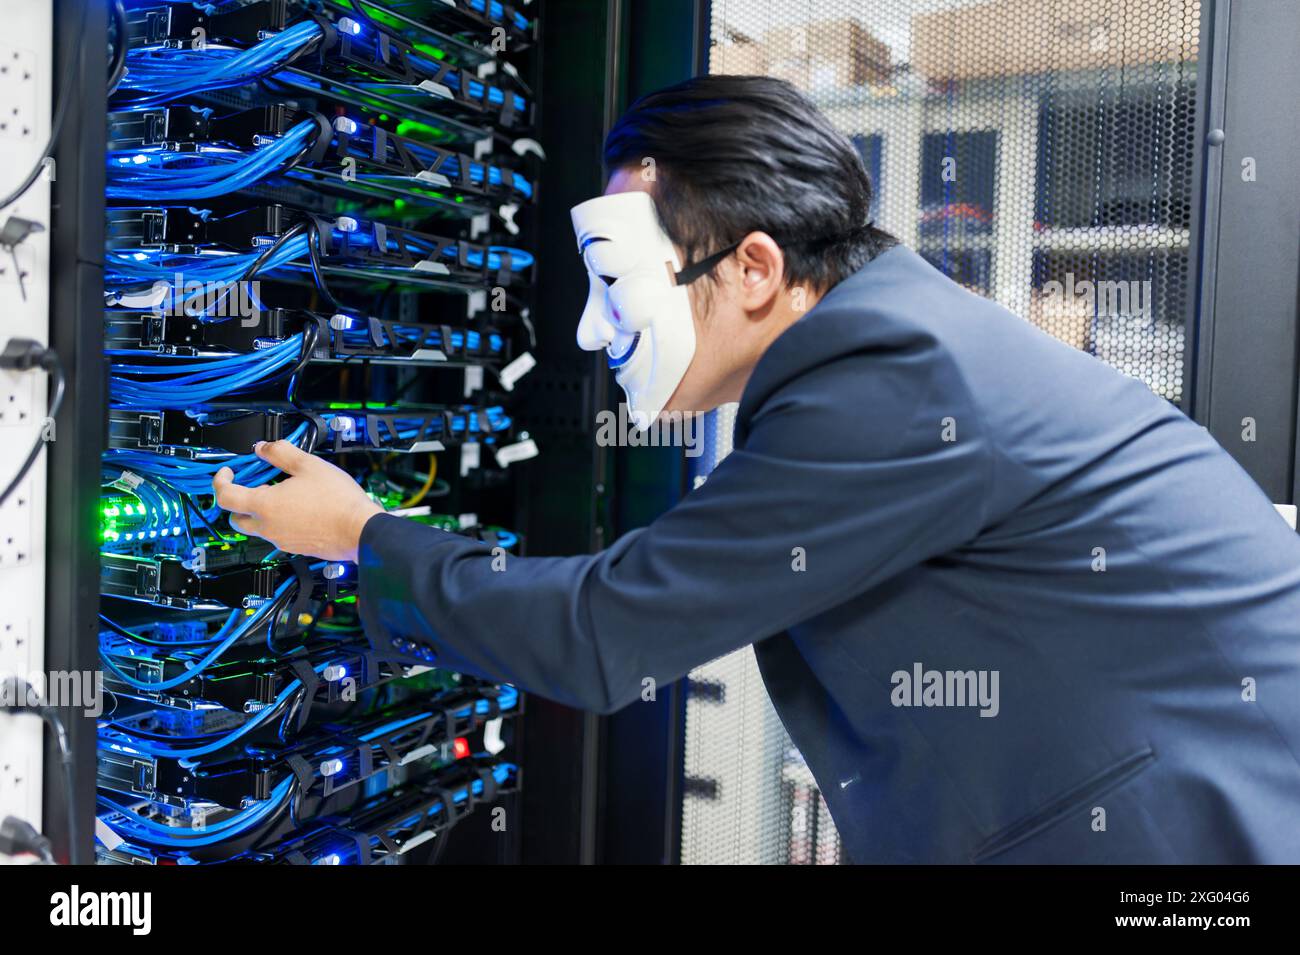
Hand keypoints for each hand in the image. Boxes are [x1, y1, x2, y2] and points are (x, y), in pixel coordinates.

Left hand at [212, 440, 382, 561]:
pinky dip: (280, 522)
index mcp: (264, 505)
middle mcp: (268, 527)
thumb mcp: (308, 465)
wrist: (360, 530)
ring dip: (261, 512)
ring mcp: (281, 540)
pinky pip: (278, 535)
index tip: (228, 473)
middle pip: (236, 519)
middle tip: (252, 487)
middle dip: (238, 502)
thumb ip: (280, 452)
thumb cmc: (338, 501)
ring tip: (284, 495)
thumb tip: (263, 447)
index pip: (225, 496)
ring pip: (258, 528)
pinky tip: (299, 509)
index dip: (220, 481)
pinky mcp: (295, 548)